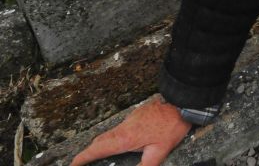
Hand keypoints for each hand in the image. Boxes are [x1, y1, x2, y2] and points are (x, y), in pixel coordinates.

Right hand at [71, 95, 190, 165]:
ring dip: (100, 144)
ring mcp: (129, 119)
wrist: (181, 103)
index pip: (97, 148)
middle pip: (100, 141)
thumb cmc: (171, 126)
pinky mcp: (136, 115)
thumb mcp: (159, 151)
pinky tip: (119, 141)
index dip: (83, 157)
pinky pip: (118, 128)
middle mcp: (123, 127)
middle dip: (88, 152)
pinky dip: (112, 137)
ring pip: (109, 133)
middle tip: (82, 162)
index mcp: (125, 138)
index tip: (73, 164)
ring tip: (96, 154)